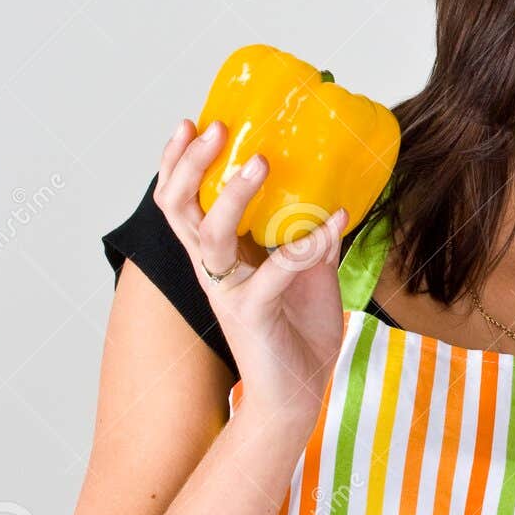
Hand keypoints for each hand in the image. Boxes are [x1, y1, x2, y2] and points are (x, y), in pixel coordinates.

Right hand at [154, 117, 349, 426]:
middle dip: (191, 164)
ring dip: (235, 196)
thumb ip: (309, 238)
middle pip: (179, 208)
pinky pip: (278, 270)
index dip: (178, 162)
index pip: (181, 200)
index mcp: (216, 254)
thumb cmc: (296, 332)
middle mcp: (212, 269)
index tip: (193, 121)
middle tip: (218, 127)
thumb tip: (333, 198)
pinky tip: (336, 219)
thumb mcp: (307, 274)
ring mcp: (228, 291)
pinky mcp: (252, 313)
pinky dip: (309, 242)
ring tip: (260, 163)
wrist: (297, 394)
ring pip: (211, 234)